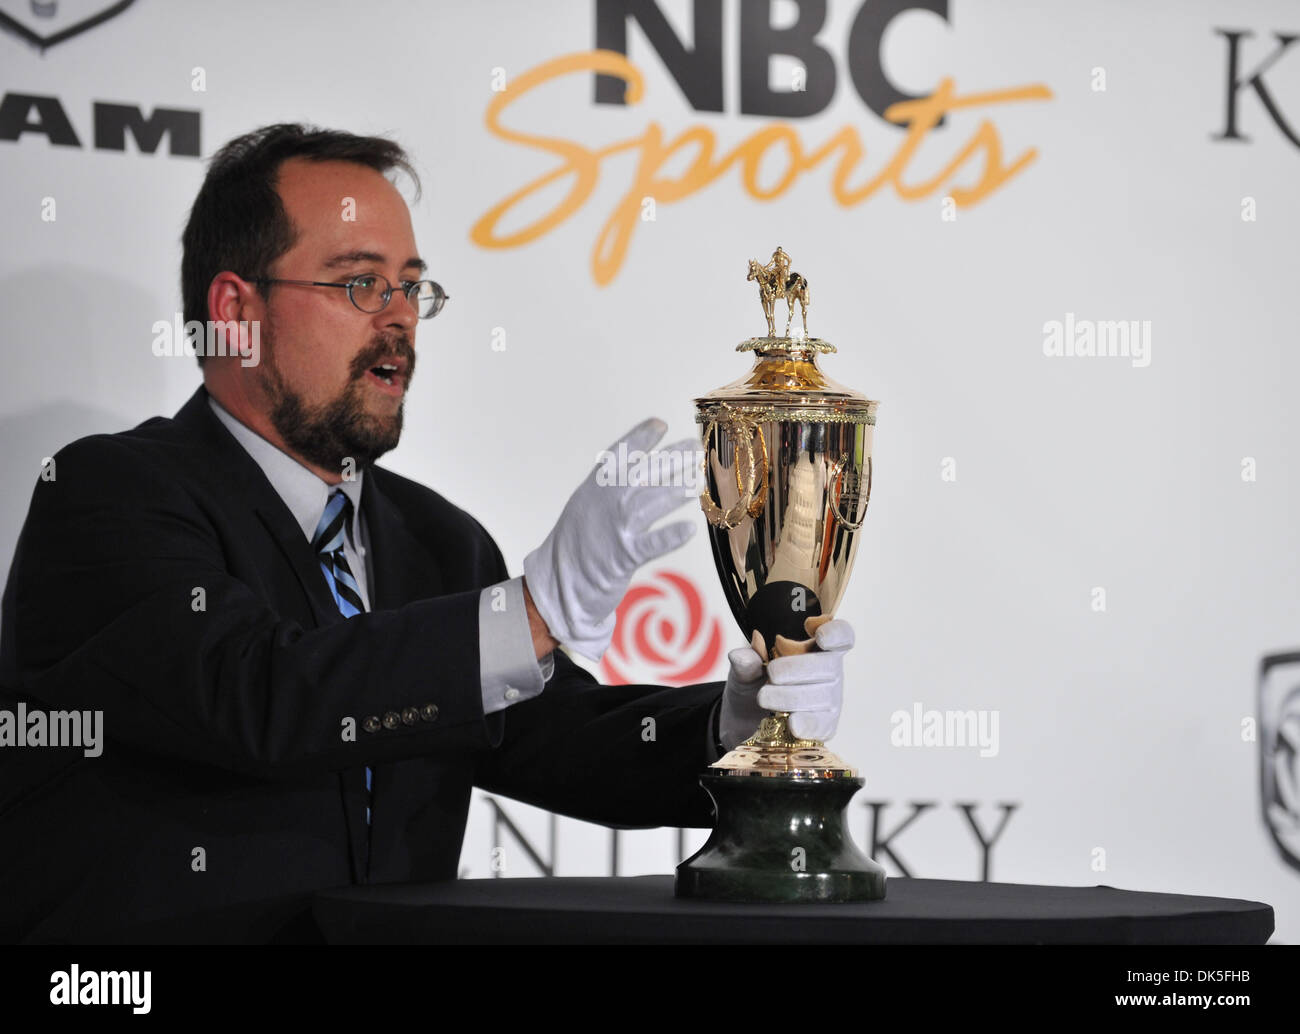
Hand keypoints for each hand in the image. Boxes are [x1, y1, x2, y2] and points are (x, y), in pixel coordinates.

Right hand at [523, 418, 698, 660]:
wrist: (559, 580)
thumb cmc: (577, 541)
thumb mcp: (586, 504)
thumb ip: (610, 486)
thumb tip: (638, 467)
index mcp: (596, 487)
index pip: (621, 455)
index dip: (641, 437)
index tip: (660, 424)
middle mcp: (607, 502)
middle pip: (645, 473)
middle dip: (672, 459)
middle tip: (695, 449)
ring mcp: (617, 527)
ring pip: (654, 502)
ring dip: (678, 491)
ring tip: (698, 482)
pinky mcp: (625, 555)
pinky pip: (653, 543)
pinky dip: (671, 536)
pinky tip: (689, 529)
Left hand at [719, 617, 853, 750]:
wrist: (744, 718)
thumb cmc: (755, 683)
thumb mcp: (744, 669)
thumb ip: (745, 661)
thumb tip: (741, 656)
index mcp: (815, 646)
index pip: (840, 634)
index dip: (836, 634)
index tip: (819, 635)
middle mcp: (828, 670)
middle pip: (829, 665)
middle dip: (798, 668)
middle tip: (771, 673)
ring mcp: (829, 698)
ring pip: (822, 695)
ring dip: (792, 696)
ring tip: (764, 697)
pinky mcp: (824, 725)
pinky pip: (822, 724)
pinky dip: (807, 723)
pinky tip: (793, 723)